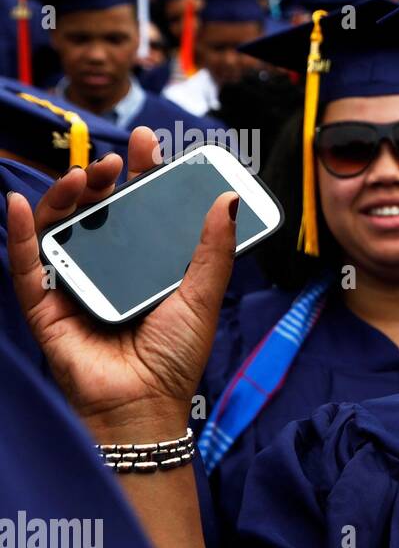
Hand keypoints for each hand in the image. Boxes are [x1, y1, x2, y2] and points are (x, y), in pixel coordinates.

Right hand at [7, 127, 236, 440]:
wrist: (145, 404)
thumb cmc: (176, 357)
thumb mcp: (203, 295)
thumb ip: (215, 249)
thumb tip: (228, 200)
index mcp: (146, 264)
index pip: (140, 209)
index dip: (141, 174)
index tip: (146, 142)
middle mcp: (109, 268)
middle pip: (98, 210)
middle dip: (103, 178)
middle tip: (115, 159)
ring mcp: (75, 284)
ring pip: (61, 228)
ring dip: (66, 196)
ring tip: (84, 176)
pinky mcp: (46, 305)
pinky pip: (26, 265)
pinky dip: (19, 233)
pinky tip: (19, 205)